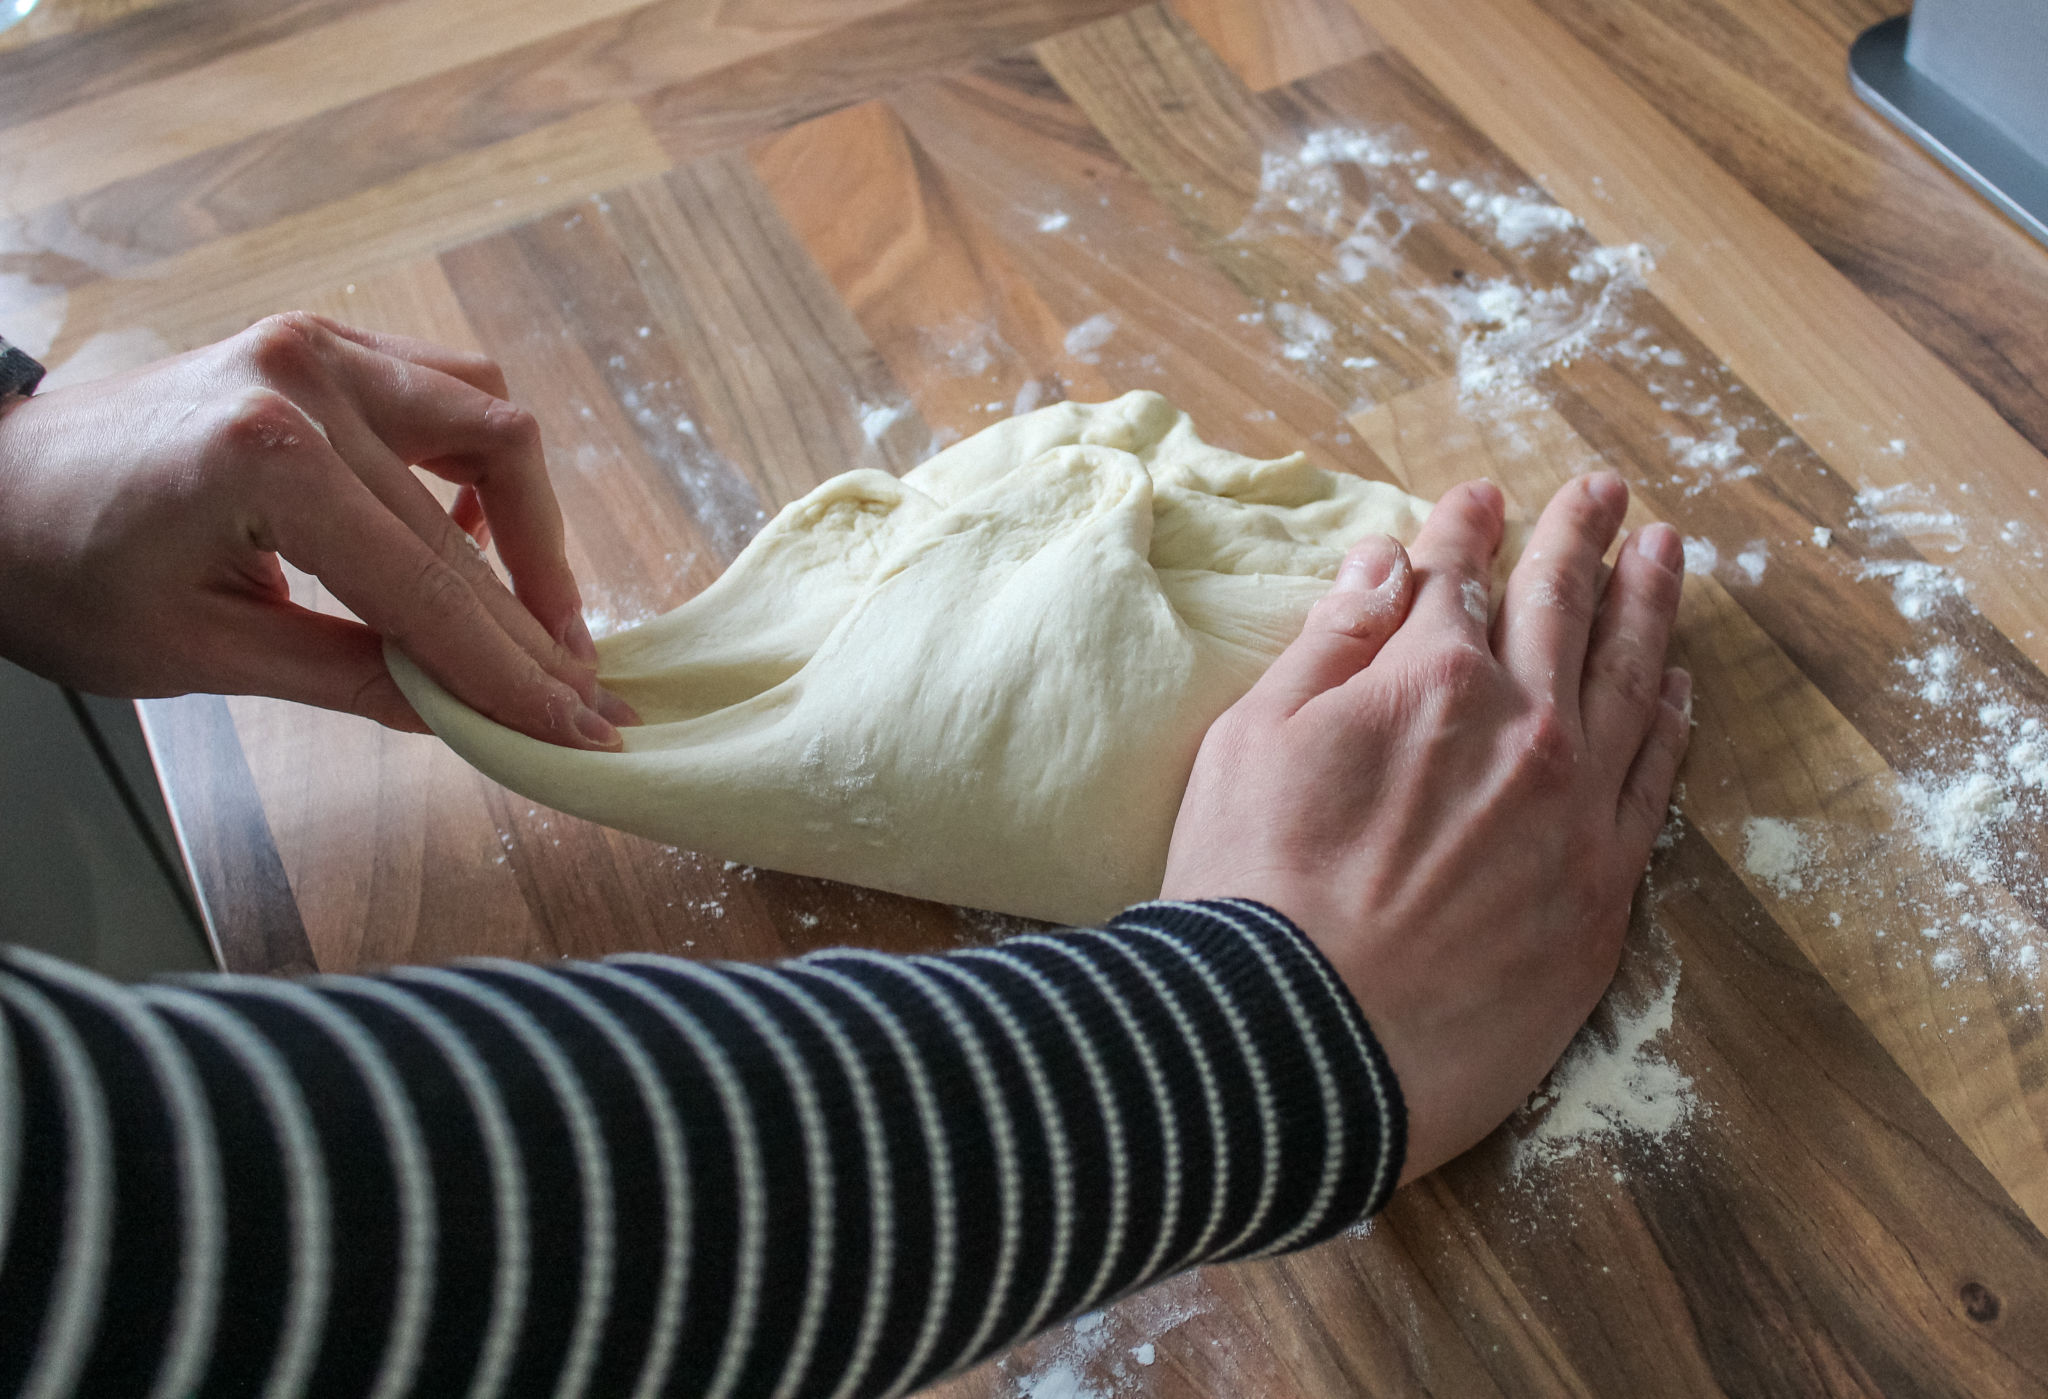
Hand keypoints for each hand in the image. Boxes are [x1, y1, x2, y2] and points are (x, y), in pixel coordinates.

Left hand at [0, 313, 636, 747]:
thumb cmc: (57, 571)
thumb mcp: (197, 653)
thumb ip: (345, 677)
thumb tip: (459, 717)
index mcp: (262, 459)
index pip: (429, 588)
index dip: (511, 672)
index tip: (576, 729)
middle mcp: (304, 381)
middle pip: (471, 520)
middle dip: (535, 623)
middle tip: (580, 695)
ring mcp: (316, 346)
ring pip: (490, 423)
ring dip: (531, 524)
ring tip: (541, 616)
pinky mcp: (319, 342)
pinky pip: (446, 390)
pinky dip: (482, 464)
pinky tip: (477, 532)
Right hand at [1161, 473, 1689, 1182]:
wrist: (1299, 1044)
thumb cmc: (1250, 891)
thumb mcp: (1250, 741)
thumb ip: (1330, 643)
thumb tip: (1384, 560)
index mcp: (1427, 678)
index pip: (1453, 577)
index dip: (1462, 529)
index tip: (1478, 497)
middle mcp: (1520, 726)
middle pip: (1560, 607)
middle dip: (1578, 538)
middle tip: (1603, 491)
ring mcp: (1573, 806)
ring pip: (1629, 677)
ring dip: (1651, 604)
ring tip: (1667, 550)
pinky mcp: (1603, 889)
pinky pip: (1654, 778)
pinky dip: (1671, 719)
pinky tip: (1677, 684)